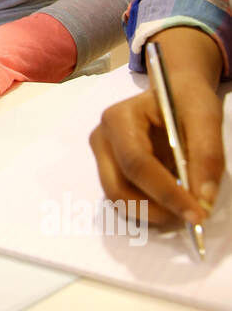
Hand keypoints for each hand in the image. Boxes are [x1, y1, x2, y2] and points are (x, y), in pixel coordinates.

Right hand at [89, 75, 223, 226]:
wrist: (176, 93)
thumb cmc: (187, 99)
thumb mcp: (205, 117)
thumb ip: (206, 156)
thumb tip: (203, 200)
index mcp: (119, 118)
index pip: (137, 164)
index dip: (166, 193)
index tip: (196, 215)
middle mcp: (102, 139)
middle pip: (119, 188)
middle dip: (157, 209)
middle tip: (192, 217)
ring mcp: (102, 157)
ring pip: (120, 199)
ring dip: (153, 212)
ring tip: (184, 206)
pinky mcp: (110, 171)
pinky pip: (125, 200)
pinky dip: (150, 208)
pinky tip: (172, 199)